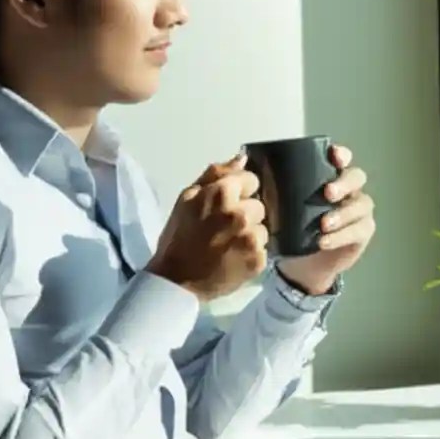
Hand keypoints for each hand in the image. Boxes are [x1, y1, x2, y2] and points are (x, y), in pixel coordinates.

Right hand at [147, 154, 268, 301]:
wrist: (176, 281)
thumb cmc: (178, 237)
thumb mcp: (187, 198)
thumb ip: (215, 175)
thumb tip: (242, 158)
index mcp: (222, 194)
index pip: (250, 180)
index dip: (239, 191)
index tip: (227, 204)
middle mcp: (241, 214)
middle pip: (258, 205)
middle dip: (245, 213)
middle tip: (224, 228)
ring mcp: (252, 239)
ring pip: (262, 228)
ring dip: (249, 234)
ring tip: (229, 245)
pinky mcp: (259, 260)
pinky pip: (263, 249)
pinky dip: (251, 254)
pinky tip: (234, 259)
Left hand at [277, 144, 375, 294]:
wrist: (300, 262)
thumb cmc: (289, 226)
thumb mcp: (277, 204)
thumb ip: (265, 183)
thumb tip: (242, 158)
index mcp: (329, 175)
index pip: (341, 157)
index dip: (341, 154)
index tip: (334, 157)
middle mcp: (348, 189)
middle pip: (356, 177)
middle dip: (344, 183)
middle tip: (327, 193)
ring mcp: (358, 210)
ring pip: (362, 204)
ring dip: (343, 213)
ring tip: (323, 224)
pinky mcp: (362, 232)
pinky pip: (359, 230)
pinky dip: (341, 236)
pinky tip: (324, 241)